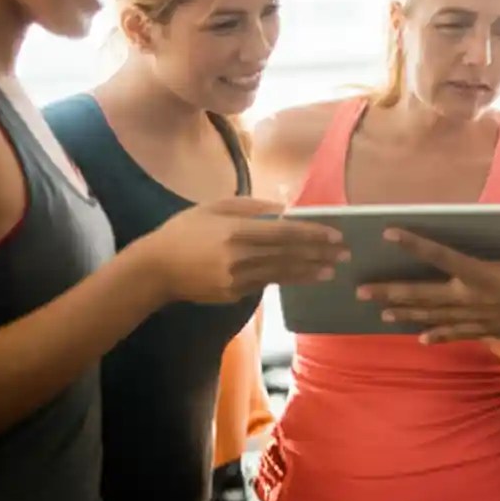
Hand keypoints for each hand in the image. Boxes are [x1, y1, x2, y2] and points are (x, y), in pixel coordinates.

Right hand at [135, 197, 347, 303]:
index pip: (284, 233)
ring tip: (331, 270)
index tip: (335, 235)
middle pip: (288, 255)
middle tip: (344, 253)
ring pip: (281, 273)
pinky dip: (286, 279)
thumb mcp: (214, 207)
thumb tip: (285, 208)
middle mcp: (239, 257)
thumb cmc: (185, 230)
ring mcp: (236, 280)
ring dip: (309, 272)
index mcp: (235, 231)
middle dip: (319, 254)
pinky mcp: (233, 295)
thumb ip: (251, 206)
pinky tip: (303, 276)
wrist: (155, 269)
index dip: (312, 234)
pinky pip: (265, 284)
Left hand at [357, 188, 499, 344]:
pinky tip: (417, 337)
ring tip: (379, 310)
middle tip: (361, 289)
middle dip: (391, 291)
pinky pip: (454, 332)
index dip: (414, 244)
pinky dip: (436, 334)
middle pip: (425, 294)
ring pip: (433, 315)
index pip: (442, 257)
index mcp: (485, 276)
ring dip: (405, 312)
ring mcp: (476, 318)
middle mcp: (473, 299)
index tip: (389, 233)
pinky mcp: (483, 330)